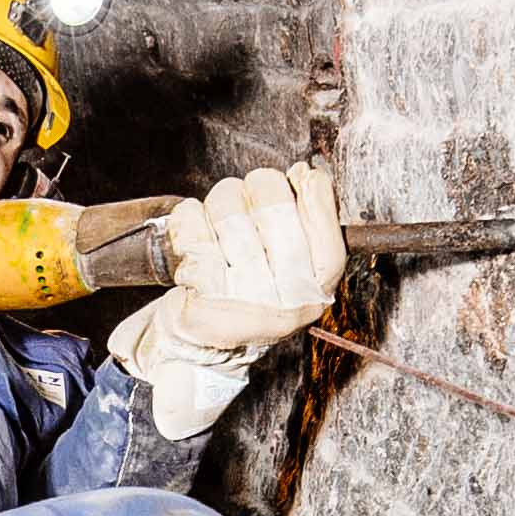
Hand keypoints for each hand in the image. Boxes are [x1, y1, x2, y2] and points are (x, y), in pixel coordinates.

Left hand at [153, 161, 343, 354]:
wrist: (206, 340)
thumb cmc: (251, 294)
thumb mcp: (294, 265)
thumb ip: (310, 223)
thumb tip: (306, 175)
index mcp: (316, 288)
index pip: (325, 222)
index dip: (313, 193)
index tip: (300, 177)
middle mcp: (287, 298)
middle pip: (273, 203)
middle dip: (256, 189)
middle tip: (248, 203)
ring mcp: (245, 298)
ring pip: (228, 208)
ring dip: (219, 204)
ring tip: (220, 229)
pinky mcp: (202, 293)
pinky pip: (192, 224)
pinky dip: (189, 220)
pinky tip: (197, 240)